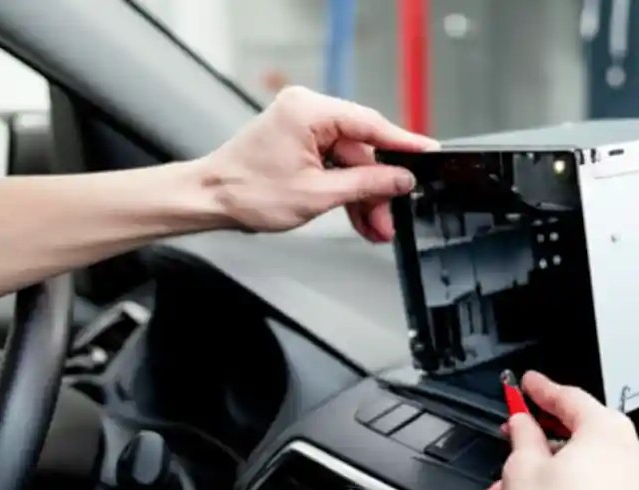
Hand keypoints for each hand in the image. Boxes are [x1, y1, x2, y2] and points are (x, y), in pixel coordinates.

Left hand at [200, 85, 436, 241]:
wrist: (210, 200)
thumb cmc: (246, 192)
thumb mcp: (318, 194)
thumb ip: (366, 184)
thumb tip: (401, 179)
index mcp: (309, 111)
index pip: (371, 124)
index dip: (403, 144)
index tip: (429, 153)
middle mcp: (307, 111)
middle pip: (362, 150)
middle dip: (377, 189)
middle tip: (391, 218)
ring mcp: (303, 127)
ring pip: (352, 163)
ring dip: (364, 197)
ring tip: (376, 228)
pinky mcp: (300, 144)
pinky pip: (336, 166)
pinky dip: (347, 192)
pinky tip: (361, 218)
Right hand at [477, 372, 638, 489]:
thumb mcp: (521, 470)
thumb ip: (523, 438)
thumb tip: (524, 427)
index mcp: (609, 432)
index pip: (571, 397)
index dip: (541, 389)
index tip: (528, 385)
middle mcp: (633, 458)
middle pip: (580, 437)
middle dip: (538, 443)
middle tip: (512, 441)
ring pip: (584, 473)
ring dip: (545, 479)